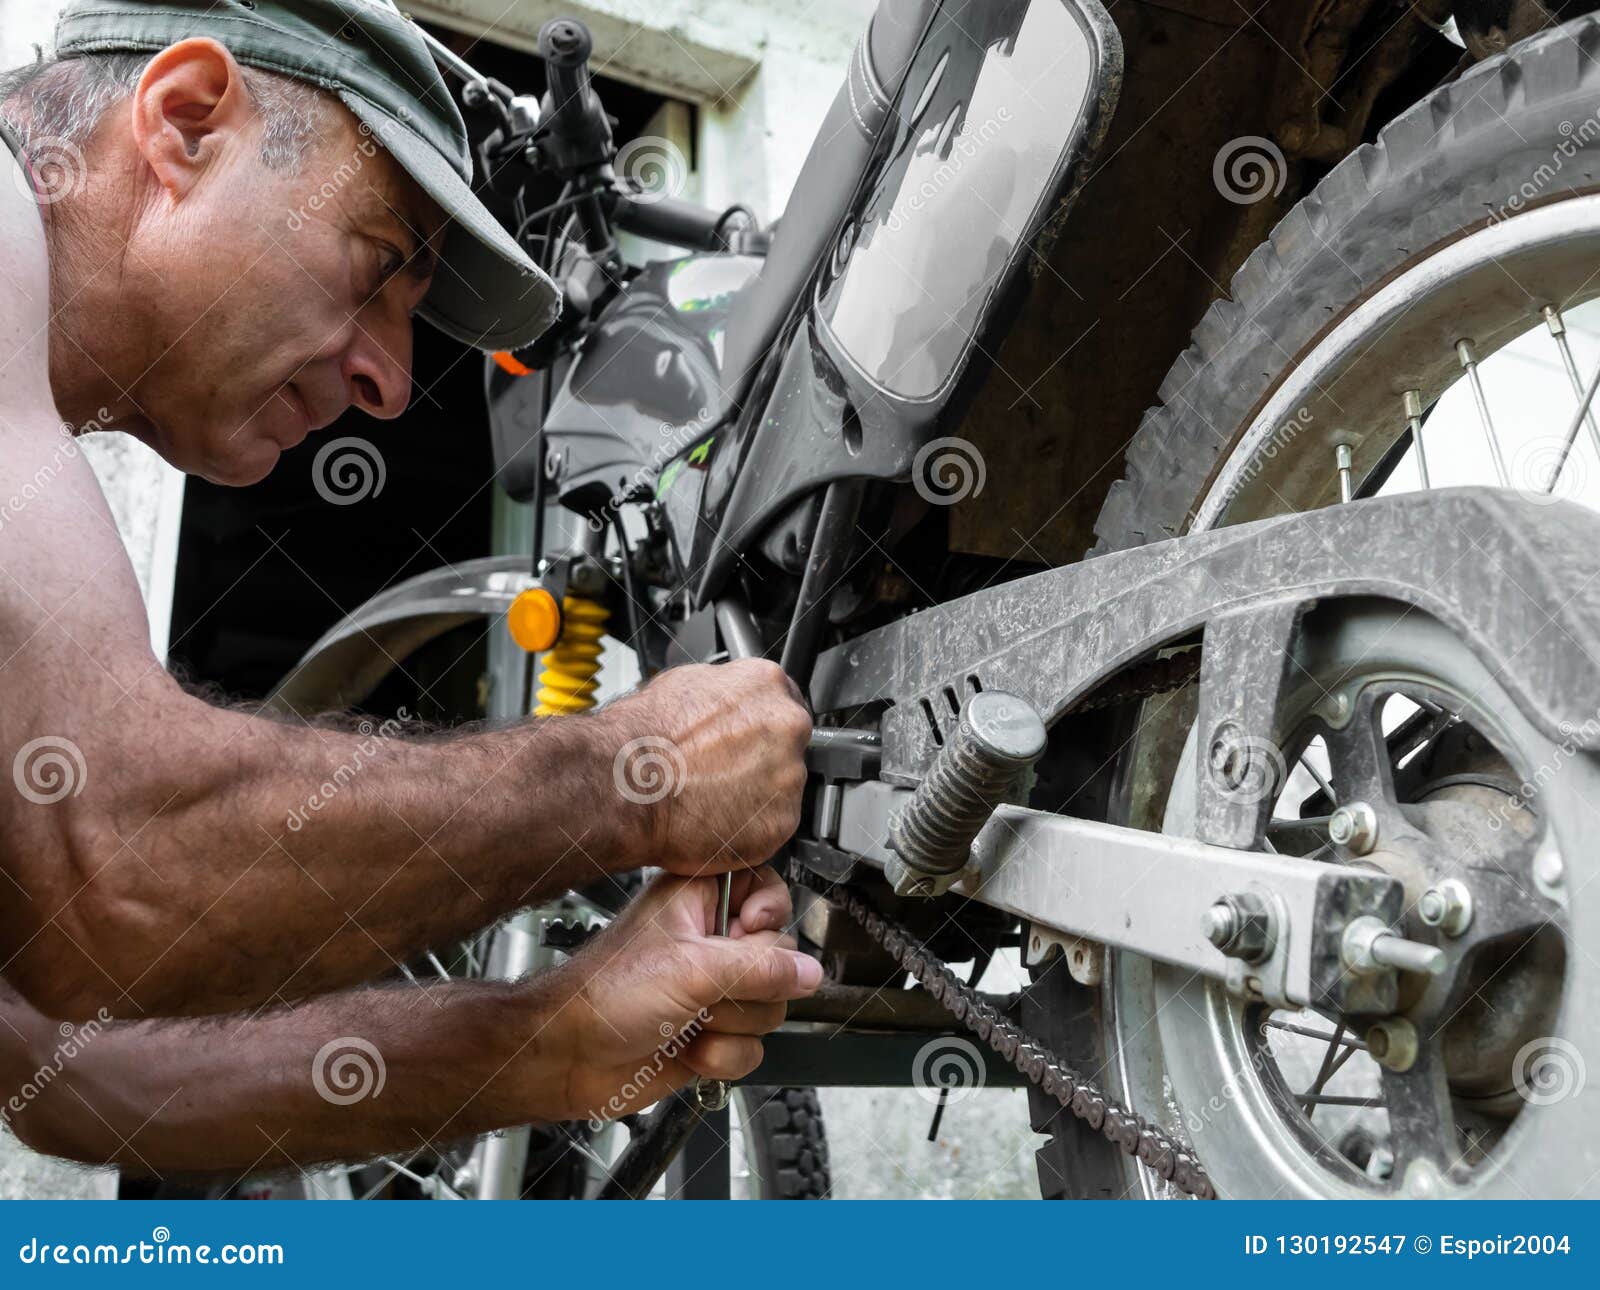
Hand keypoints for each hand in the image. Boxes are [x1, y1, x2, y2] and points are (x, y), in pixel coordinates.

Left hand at [541, 867, 820, 1122]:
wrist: (569, 1057)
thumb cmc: (605, 995)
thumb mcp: (692, 969)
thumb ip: (760, 968)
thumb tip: (809, 971)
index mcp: (699, 901)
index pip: (766, 890)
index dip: (766, 915)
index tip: (749, 930)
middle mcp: (710, 942)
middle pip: (779, 959)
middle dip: (746, 987)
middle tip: (707, 988)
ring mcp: (713, 990)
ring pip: (770, 1008)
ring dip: (731, 1025)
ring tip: (690, 1020)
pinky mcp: (712, 1033)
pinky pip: (754, 1047)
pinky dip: (724, 1056)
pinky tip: (687, 1049)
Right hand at [604, 659, 811, 874]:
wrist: (627, 784)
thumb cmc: (645, 738)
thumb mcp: (687, 683)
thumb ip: (727, 692)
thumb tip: (731, 699)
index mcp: (766, 684)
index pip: (784, 703)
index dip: (762, 727)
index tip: (746, 741)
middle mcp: (787, 726)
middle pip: (789, 745)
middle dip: (763, 759)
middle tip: (724, 771)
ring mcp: (789, 775)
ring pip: (783, 787)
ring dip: (758, 794)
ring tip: (714, 797)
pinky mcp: (782, 820)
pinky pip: (773, 825)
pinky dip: (751, 828)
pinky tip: (718, 818)